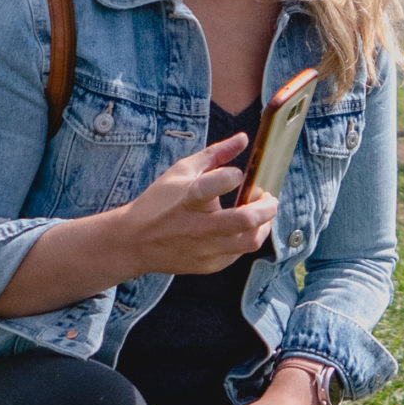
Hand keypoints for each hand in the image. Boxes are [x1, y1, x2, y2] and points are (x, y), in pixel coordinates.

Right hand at [115, 134, 276, 274]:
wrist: (134, 243)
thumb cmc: (159, 202)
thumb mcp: (182, 171)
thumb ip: (215, 154)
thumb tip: (244, 139)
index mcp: (188, 199)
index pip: (213, 185)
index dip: (232, 176)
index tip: (238, 174)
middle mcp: (197, 227)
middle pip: (244, 220)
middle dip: (267, 207)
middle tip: (270, 198)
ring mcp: (205, 249)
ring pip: (250, 241)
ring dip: (264, 225)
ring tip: (263, 213)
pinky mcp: (209, 265)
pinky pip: (240, 253)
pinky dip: (247, 237)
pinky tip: (244, 227)